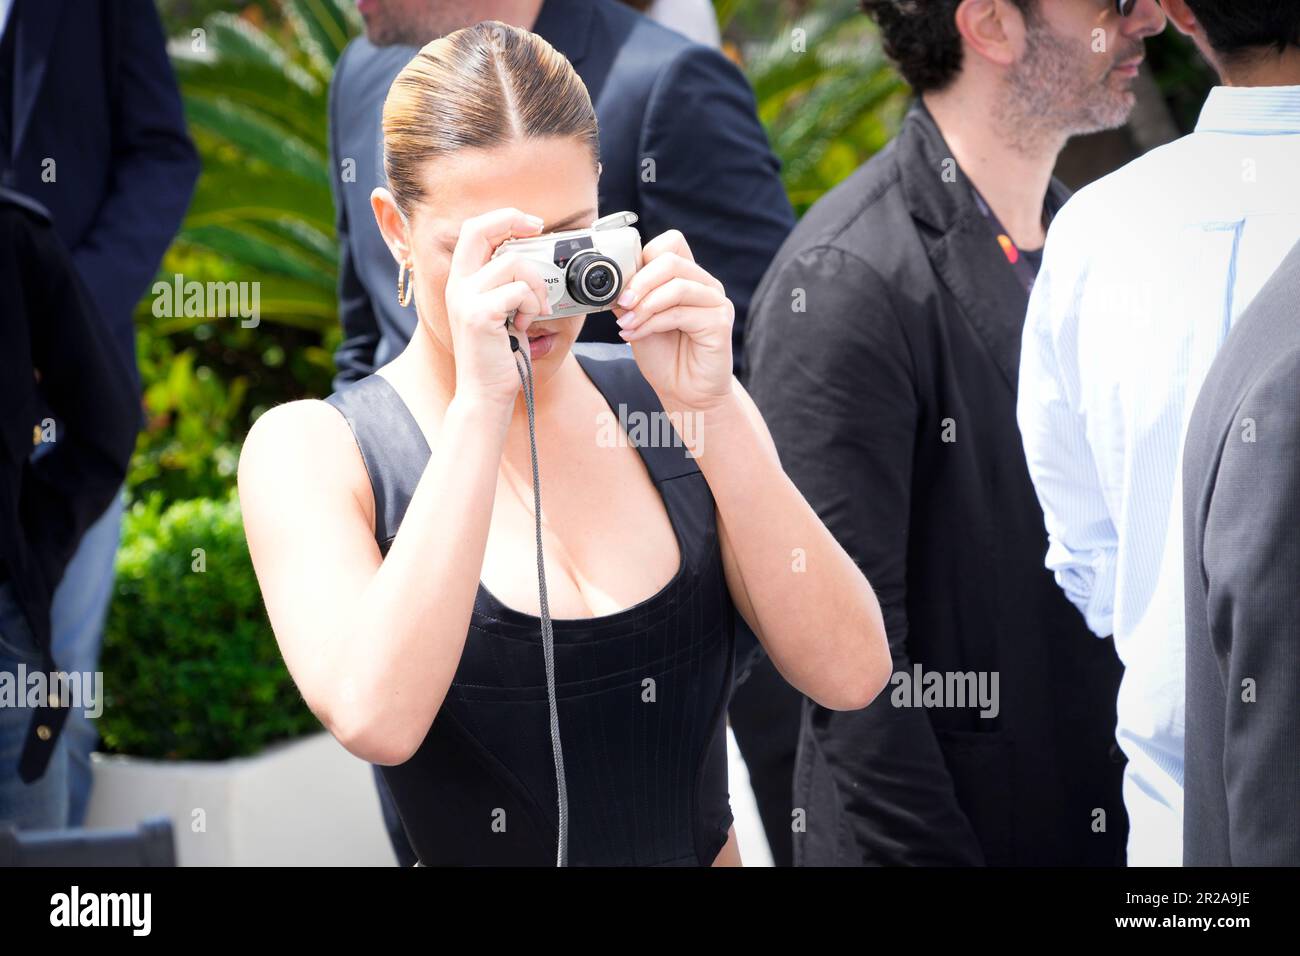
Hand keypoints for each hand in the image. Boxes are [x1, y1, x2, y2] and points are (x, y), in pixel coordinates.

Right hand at [441, 207, 553, 408]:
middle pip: (479, 230)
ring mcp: (465, 299)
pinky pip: (519, 291)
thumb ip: (509, 286)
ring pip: (512, 263)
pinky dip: (532, 305)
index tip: (531, 223)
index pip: (473, 231)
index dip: (502, 218)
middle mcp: (458, 286)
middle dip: (513, 221)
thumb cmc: (500, 356)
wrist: (486, 394)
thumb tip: (536, 259)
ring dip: (536, 284)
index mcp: (462, 283)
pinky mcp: (479, 314)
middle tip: (540, 228)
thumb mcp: (503, 313)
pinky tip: (525, 323)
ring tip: (535, 308)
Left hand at [613, 230, 734, 411]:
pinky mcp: (720, 322)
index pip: (670, 243)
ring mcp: (716, 302)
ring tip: (627, 324)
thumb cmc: (664, 357)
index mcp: (688, 277)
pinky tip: (636, 335)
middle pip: (671, 260)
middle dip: (639, 281)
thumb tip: (613, 281)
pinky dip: (653, 322)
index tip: (621, 284)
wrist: (684, 394)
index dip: (642, 257)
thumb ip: (630, 297)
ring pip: (676, 285)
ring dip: (644, 305)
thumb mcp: (637, 320)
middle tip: (621, 303)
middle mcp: (706, 284)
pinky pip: (681, 312)